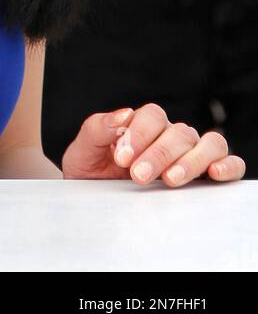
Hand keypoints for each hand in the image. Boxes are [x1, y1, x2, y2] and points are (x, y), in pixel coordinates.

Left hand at [62, 103, 245, 184]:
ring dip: (191, 160)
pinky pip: (230, 162)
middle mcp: (170, 136)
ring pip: (208, 143)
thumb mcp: (84, 151)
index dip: (139, 134)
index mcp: (143, 125)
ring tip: (171, 179)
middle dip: (159, 153)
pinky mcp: (208, 174)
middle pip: (179, 132)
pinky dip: (228, 164)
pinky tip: (215, 173)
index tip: (122, 158)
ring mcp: (191, 154)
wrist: (92, 199)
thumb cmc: (91, 171)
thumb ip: (98, 128)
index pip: (152, 116)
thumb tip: (123, 114)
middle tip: (138, 175)